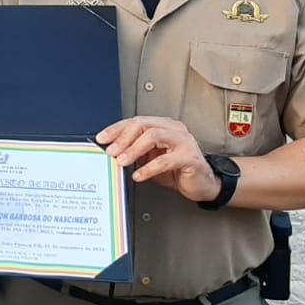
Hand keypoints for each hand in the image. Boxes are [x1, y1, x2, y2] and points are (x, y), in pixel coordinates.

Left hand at [97, 116, 217, 202]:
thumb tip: (112, 150)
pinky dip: (148, 167)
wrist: (202, 184)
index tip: (102, 138)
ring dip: (134, 149)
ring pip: (153, 136)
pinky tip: (139, 175)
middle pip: (143, 125)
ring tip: (122, 161)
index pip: (136, 121)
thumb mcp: (151, 158)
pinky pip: (165, 160)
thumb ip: (135, 151)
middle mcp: (174, 130)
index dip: (117, 129)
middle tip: (111, 151)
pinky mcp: (190, 157)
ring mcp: (184, 141)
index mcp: (163, 126)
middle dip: (123, 138)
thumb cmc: (177, 169)